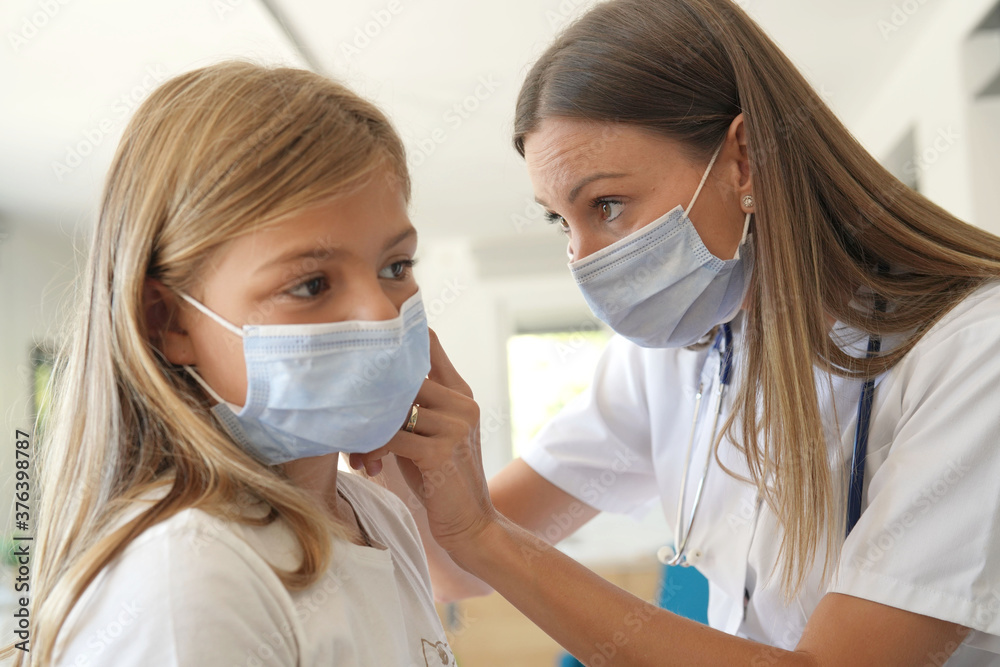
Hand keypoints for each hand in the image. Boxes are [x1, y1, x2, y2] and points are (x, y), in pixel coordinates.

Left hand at [351, 330, 498, 550]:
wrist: (471, 525)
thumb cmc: (439, 480)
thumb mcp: (429, 434)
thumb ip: (412, 406)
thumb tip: (364, 382)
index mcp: (461, 392)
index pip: (429, 342)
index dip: (397, 339)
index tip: (363, 348)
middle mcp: (461, 403)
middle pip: (398, 377)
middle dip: (367, 400)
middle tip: (345, 422)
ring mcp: (454, 425)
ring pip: (390, 409)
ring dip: (364, 431)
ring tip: (355, 454)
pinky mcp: (440, 451)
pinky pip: (389, 438)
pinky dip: (369, 449)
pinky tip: (366, 466)